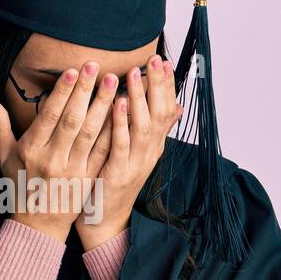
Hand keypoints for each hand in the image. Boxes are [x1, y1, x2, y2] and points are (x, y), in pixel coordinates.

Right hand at [0, 61, 120, 241]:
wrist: (38, 225)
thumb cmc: (20, 186)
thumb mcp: (5, 159)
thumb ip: (0, 130)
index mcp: (31, 150)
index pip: (49, 116)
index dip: (62, 93)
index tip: (72, 71)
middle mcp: (53, 159)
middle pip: (72, 120)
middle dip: (86, 92)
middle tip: (97, 66)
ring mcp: (73, 170)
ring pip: (91, 133)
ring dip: (104, 106)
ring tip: (114, 82)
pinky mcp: (88, 178)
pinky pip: (103, 151)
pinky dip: (113, 131)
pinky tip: (122, 112)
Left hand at [75, 54, 181, 249]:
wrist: (105, 220)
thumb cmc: (114, 182)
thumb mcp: (137, 153)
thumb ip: (151, 128)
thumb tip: (175, 106)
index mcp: (154, 145)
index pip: (166, 109)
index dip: (166, 85)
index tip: (163, 60)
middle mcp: (150, 152)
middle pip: (160, 113)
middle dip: (157, 85)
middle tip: (154, 58)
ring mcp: (136, 164)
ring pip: (143, 126)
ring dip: (138, 99)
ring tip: (134, 74)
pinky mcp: (118, 174)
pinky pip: (121, 145)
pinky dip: (120, 123)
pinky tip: (115, 104)